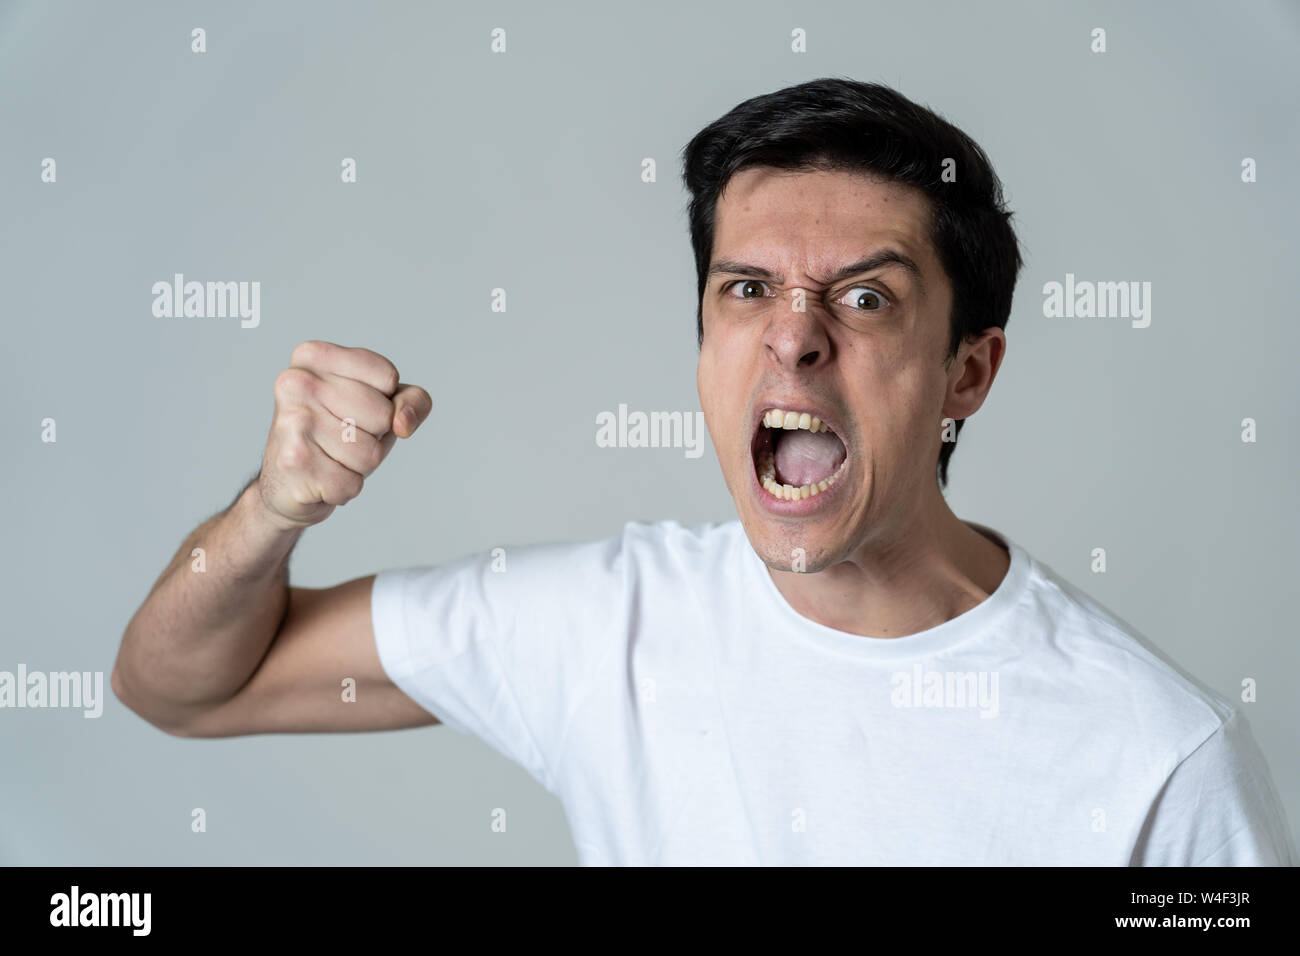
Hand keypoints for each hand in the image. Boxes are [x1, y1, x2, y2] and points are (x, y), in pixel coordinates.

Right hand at [254, 340, 431, 530]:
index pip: (388, 377)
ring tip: (329, 457)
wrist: (285, 482)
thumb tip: (402, 422)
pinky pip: (351, 484)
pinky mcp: (293, 461)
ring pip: (370, 454)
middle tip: (339, 438)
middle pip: (383, 416)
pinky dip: (344, 489)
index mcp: (314, 356)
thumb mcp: (381, 406)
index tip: (352, 408)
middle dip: (373, 437)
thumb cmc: (336, 435)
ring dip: (359, 466)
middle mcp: (297, 382)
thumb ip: (412, 401)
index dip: (384, 402)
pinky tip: (319, 477)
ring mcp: (293, 421)